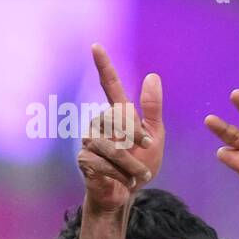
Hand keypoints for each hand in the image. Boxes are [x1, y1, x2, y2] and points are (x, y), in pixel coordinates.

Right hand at [78, 44, 164, 212]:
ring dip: (133, 164)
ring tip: (139, 175)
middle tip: (147, 152)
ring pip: (113, 146)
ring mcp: (88, 140)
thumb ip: (152, 109)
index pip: (110, 86)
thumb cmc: (141, 163)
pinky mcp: (83, 159)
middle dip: (138, 138)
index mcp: (118, 114)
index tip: (96, 46)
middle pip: (119, 120)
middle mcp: (99, 122)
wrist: (127, 193)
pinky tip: (125, 181)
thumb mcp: (155, 137)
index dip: (104, 66)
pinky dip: (122, 176)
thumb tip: (153, 76)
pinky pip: (105, 164)